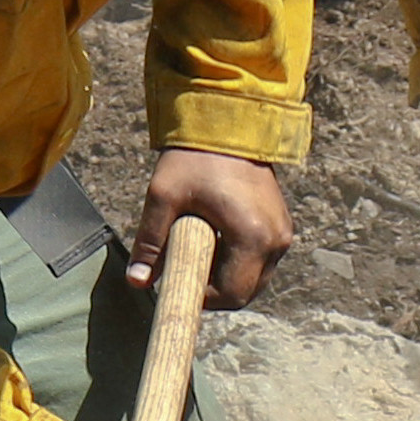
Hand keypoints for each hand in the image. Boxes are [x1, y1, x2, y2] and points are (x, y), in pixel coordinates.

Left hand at [131, 149, 292, 304]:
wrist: (228, 122)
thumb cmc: (195, 157)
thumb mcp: (164, 197)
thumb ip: (150, 243)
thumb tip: (137, 281)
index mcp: (251, 237)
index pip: (231, 295)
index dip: (203, 298)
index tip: (181, 280)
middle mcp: (275, 240)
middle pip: (246, 292)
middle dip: (216, 289)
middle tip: (188, 265)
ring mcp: (283, 233)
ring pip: (256, 279)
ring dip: (229, 276)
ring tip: (203, 248)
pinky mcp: (283, 225)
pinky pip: (262, 260)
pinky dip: (241, 261)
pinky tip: (219, 239)